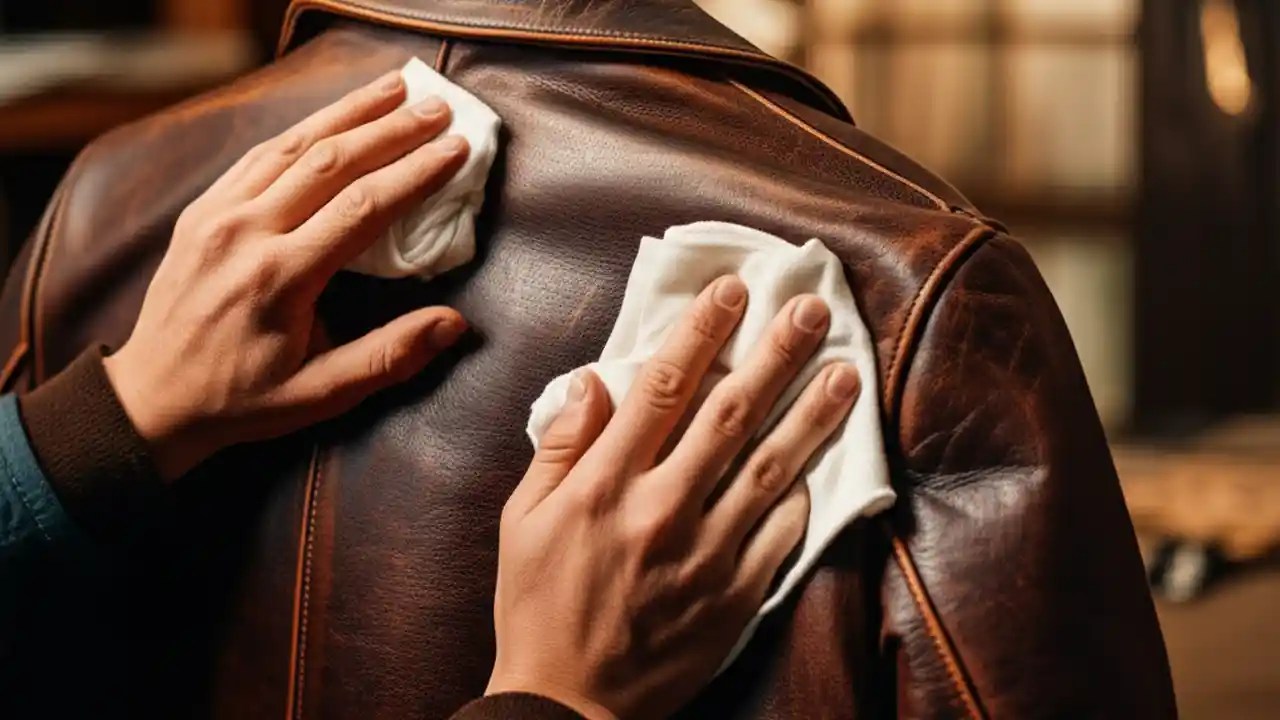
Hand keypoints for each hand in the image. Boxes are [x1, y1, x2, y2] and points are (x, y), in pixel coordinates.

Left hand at [104, 71, 470, 479]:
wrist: (153, 399)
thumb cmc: (244, 401)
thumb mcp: (321, 394)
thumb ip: (390, 357)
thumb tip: (455, 323)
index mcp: (281, 278)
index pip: (363, 206)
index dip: (415, 172)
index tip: (455, 148)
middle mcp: (246, 233)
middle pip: (331, 160)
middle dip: (391, 129)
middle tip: (437, 107)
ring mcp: (217, 215)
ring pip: (292, 144)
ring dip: (348, 112)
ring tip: (394, 88)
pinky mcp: (202, 210)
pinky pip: (258, 155)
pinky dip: (302, 128)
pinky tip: (333, 115)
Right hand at [489, 276, 862, 718]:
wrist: (568, 705)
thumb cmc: (539, 605)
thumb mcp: (523, 521)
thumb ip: (561, 447)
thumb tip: (595, 381)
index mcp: (605, 486)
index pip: (664, 388)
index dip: (703, 331)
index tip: (734, 290)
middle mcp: (661, 510)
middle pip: (730, 415)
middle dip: (775, 355)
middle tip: (813, 312)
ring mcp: (705, 555)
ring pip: (769, 469)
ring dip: (812, 417)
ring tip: (847, 374)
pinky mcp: (735, 596)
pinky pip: (780, 536)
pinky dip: (803, 498)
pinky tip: (828, 464)